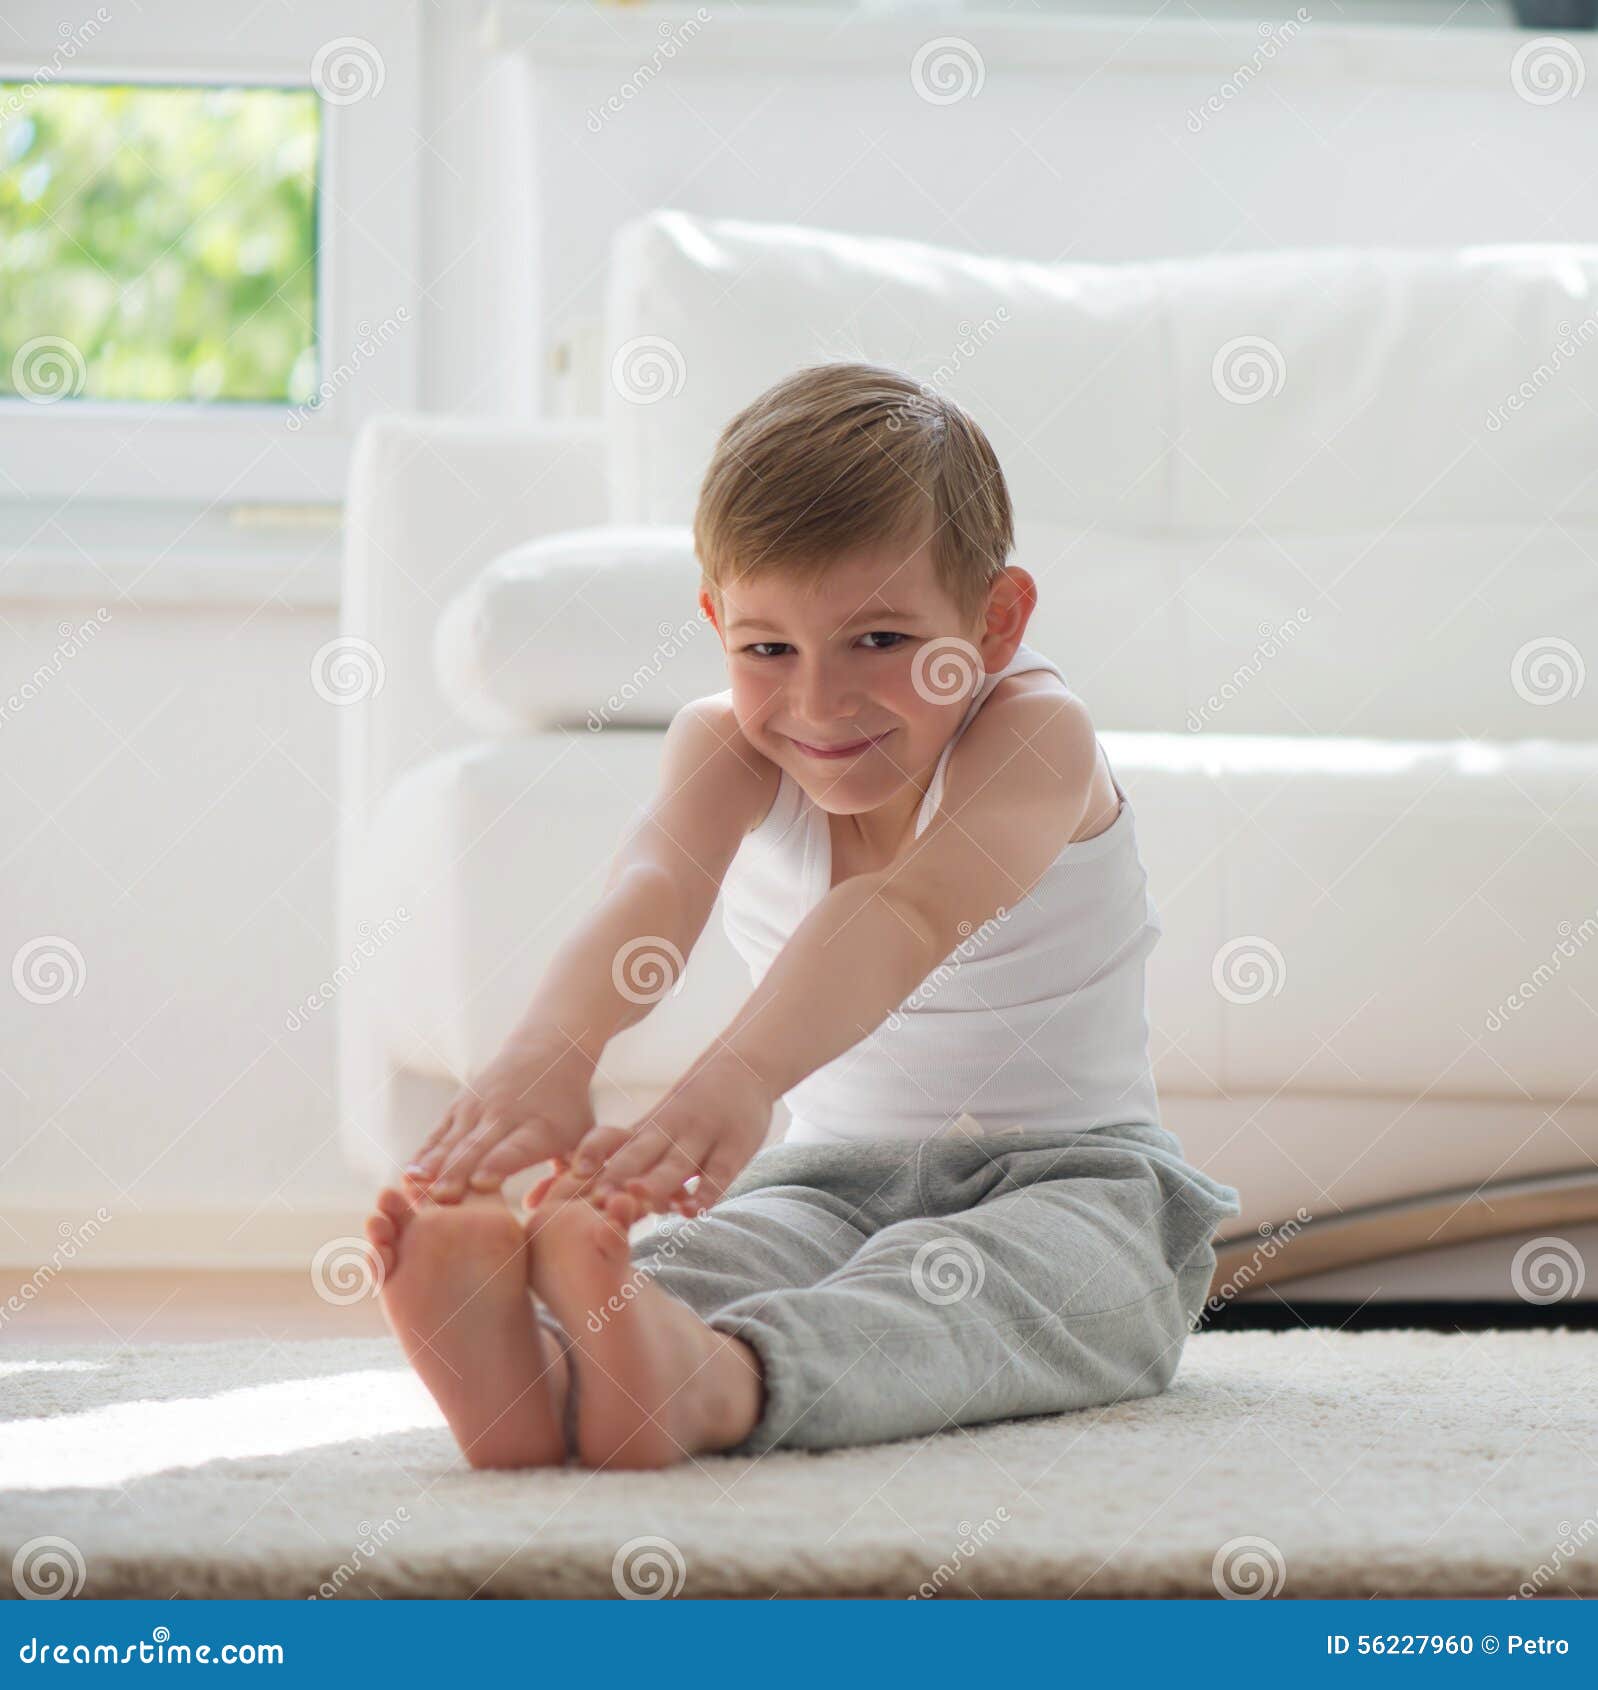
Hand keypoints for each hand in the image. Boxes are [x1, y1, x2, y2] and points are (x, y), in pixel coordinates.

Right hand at [403, 1036, 596, 1200]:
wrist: (547, 1052)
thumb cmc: (566, 1109)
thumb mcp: (581, 1137)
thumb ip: (566, 1175)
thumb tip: (535, 1207)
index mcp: (541, 1128)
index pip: (517, 1147)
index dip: (499, 1162)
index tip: (483, 1180)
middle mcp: (506, 1116)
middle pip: (479, 1146)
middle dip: (460, 1172)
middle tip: (442, 1198)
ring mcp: (479, 1108)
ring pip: (453, 1141)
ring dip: (434, 1167)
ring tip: (415, 1190)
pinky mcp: (459, 1105)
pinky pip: (438, 1134)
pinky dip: (424, 1154)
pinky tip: (409, 1175)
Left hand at [565, 1061, 773, 1215]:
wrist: (743, 1067)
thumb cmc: (690, 1110)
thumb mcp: (655, 1125)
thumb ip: (623, 1156)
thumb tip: (565, 1194)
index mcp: (645, 1128)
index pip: (611, 1138)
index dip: (592, 1152)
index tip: (574, 1172)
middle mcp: (670, 1130)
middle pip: (640, 1154)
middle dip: (619, 1176)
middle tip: (600, 1197)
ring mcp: (703, 1137)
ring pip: (676, 1164)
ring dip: (658, 1182)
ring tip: (640, 1199)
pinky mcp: (734, 1148)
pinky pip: (718, 1174)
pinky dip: (705, 1192)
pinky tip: (693, 1210)